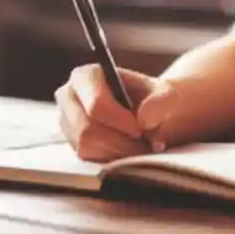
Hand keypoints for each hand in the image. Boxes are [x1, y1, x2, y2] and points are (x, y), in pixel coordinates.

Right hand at [54, 64, 175, 161]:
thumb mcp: (166, 95)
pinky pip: (88, 157)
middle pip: (87, 128)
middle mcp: (69, 96)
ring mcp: (68, 121)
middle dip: (119, 140)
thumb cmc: (154, 99)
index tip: (140, 130)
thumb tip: (144, 119)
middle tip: (144, 144)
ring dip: (118, 150)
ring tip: (140, 146)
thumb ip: (160, 102)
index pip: (96, 104)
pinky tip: (127, 149)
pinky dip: (112, 157)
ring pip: (87, 145)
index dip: (119, 120)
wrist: (151, 113)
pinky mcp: (73, 142)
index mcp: (87, 75)